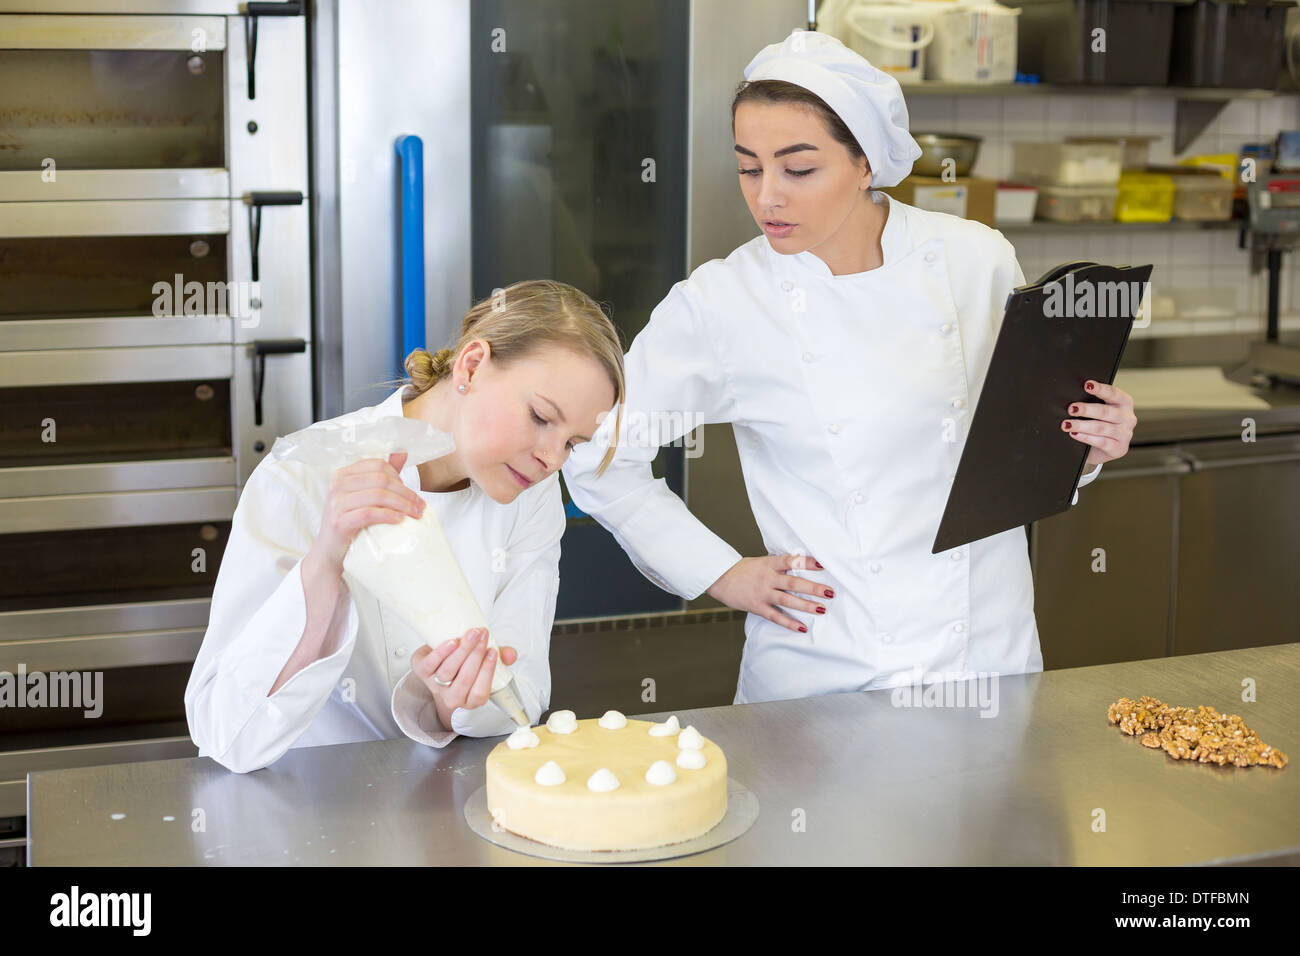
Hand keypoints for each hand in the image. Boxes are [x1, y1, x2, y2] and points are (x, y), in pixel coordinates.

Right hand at [308, 451, 424, 572]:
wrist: (330, 552)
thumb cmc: (350, 523)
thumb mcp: (364, 496)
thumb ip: (382, 475)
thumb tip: (402, 453)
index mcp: (344, 474)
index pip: (378, 465)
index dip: (399, 477)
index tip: (412, 494)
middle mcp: (337, 484)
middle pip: (381, 480)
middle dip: (406, 492)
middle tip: (421, 506)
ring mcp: (336, 503)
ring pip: (377, 495)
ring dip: (402, 504)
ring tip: (415, 514)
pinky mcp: (339, 522)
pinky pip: (368, 513)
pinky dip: (388, 515)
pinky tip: (399, 520)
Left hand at [410, 627, 518, 728]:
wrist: (437, 664)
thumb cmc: (464, 666)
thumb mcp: (484, 664)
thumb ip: (501, 658)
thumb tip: (511, 654)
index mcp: (470, 699)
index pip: (480, 692)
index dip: (488, 671)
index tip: (493, 651)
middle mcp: (452, 697)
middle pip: (465, 678)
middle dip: (476, 654)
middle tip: (483, 635)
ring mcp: (435, 685)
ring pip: (448, 671)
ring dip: (462, 650)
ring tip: (471, 634)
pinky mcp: (421, 672)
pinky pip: (430, 664)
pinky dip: (442, 652)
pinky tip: (452, 642)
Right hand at [705, 554, 831, 633]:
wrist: (719, 577)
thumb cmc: (742, 570)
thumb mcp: (761, 562)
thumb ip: (778, 565)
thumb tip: (801, 565)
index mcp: (769, 564)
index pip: (790, 561)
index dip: (806, 562)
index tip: (822, 565)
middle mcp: (767, 578)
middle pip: (793, 582)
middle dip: (813, 588)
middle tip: (829, 592)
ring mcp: (762, 593)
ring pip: (787, 599)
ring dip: (805, 605)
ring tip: (821, 609)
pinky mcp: (756, 606)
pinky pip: (775, 616)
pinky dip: (789, 622)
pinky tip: (802, 627)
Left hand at [1063, 380, 1135, 465]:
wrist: (1101, 449)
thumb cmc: (1098, 424)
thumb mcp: (1098, 412)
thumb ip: (1091, 402)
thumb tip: (1073, 399)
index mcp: (1125, 403)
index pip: (1113, 393)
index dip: (1100, 389)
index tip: (1087, 385)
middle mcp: (1128, 418)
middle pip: (1105, 412)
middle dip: (1086, 410)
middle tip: (1071, 408)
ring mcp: (1125, 434)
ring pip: (1101, 428)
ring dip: (1082, 425)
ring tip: (1067, 424)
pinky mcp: (1119, 449)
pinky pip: (1101, 442)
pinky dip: (1086, 437)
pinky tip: (1074, 434)